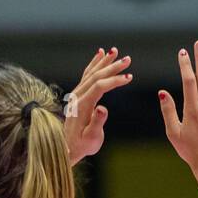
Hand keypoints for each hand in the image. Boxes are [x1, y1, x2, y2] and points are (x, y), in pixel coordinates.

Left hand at [64, 46, 133, 163]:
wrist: (68, 146)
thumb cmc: (82, 144)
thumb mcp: (91, 138)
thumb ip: (96, 123)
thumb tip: (103, 108)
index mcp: (82, 105)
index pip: (99, 87)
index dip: (114, 81)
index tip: (129, 78)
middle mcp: (78, 96)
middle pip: (96, 76)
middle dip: (112, 66)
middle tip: (128, 59)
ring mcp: (77, 93)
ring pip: (91, 72)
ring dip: (104, 61)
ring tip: (115, 50)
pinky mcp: (78, 94)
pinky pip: (87, 74)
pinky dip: (94, 63)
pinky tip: (100, 54)